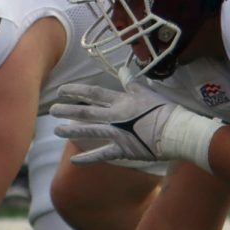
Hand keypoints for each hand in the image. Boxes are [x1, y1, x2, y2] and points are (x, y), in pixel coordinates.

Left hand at [51, 83, 178, 164]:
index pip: (94, 93)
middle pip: (86, 111)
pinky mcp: (123, 150)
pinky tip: (74, 161)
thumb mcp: (147, 92)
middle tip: (53, 110)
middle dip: (68, 110)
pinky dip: (88, 158)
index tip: (62, 90)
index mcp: (121, 100)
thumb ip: (131, 82)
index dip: (76, 91)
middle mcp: (115, 116)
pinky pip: (102, 154)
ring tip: (57, 130)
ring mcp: (117, 133)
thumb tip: (123, 69)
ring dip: (72, 131)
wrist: (176, 131)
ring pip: (90, 131)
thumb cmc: (165, 110)